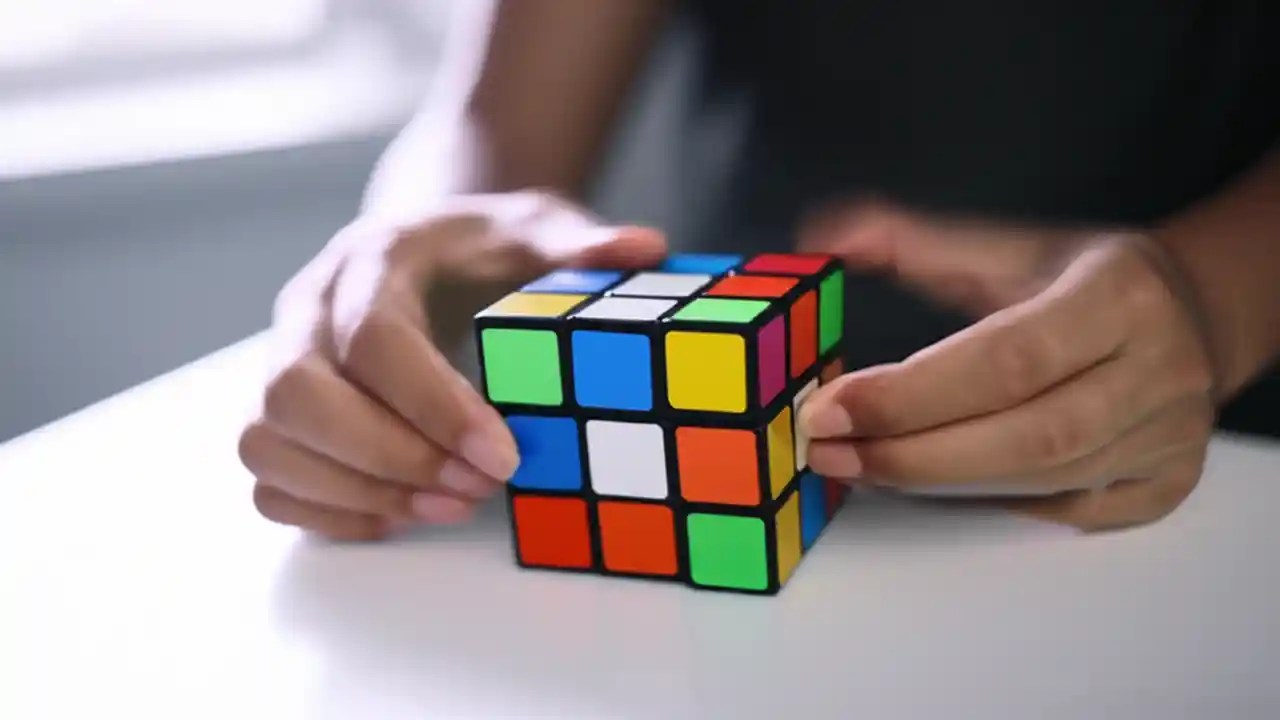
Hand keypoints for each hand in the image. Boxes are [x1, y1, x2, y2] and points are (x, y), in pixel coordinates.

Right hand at [238, 191, 665, 539]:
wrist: (429, 245)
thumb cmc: (484, 245)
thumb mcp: (538, 228)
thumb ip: (582, 244)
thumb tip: (644, 247)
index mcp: (372, 257)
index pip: (375, 337)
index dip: (433, 406)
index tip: (503, 455)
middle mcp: (307, 305)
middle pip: (296, 394)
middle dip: (387, 456)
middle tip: (473, 488)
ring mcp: (282, 358)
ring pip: (267, 441)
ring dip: (357, 491)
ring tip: (446, 504)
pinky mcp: (280, 411)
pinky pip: (269, 479)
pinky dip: (328, 510)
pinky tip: (402, 512)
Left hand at [796, 202, 1218, 531]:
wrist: (1190, 312)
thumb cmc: (1080, 280)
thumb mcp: (1005, 246)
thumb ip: (910, 242)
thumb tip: (823, 237)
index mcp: (1118, 293)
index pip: (1008, 359)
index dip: (911, 394)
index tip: (830, 408)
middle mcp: (1159, 368)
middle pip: (1029, 435)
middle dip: (913, 454)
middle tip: (830, 452)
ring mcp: (1172, 434)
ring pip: (1047, 481)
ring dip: (942, 483)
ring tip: (862, 466)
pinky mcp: (1170, 482)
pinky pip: (1074, 514)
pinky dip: (999, 505)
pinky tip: (940, 490)